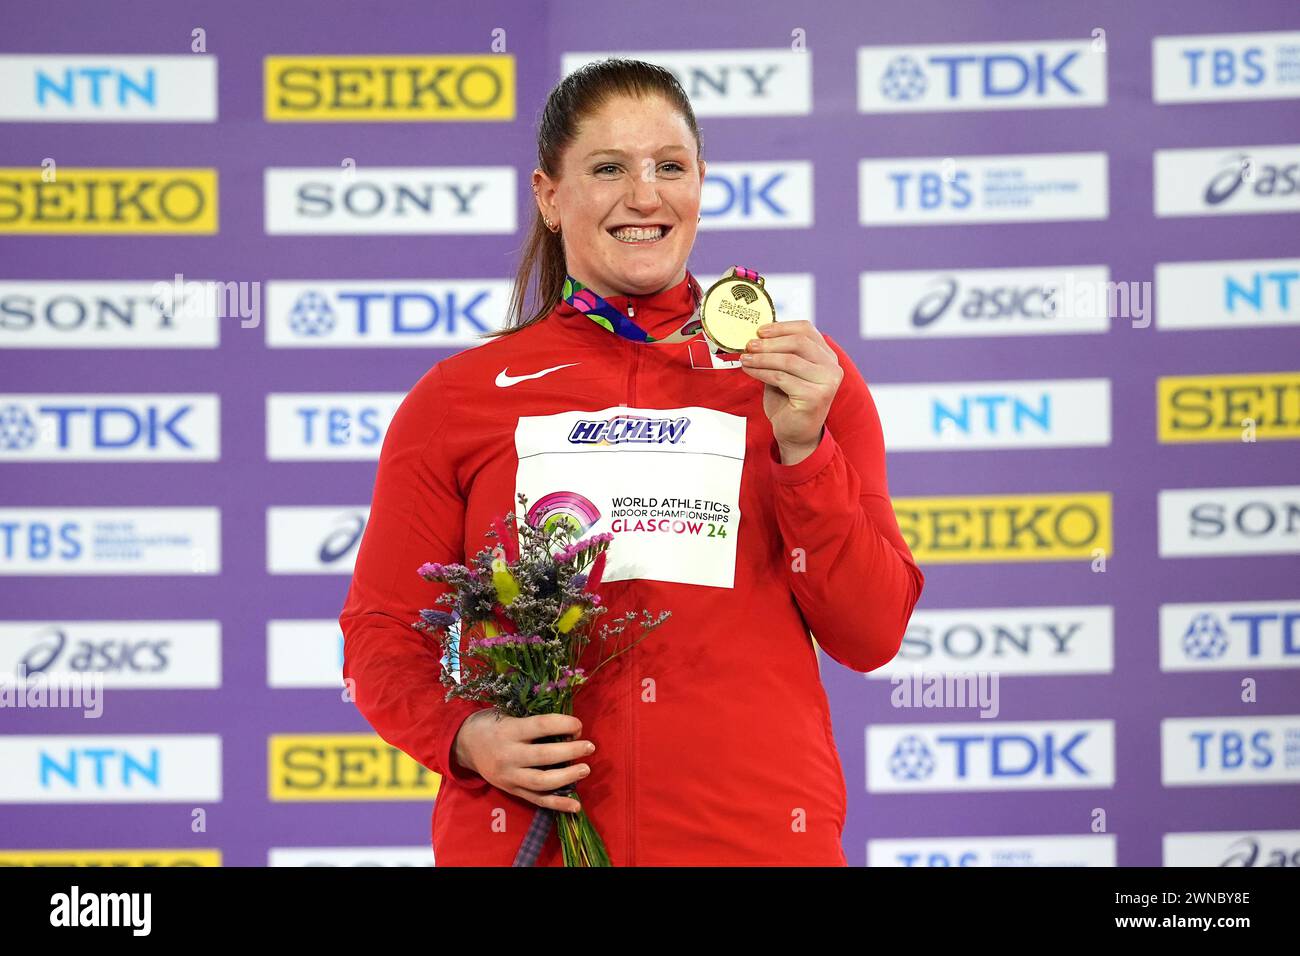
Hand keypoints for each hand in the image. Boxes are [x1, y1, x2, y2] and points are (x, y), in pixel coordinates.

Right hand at [453, 710, 593, 813]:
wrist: (465, 744)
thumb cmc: (492, 724)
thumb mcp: (508, 714)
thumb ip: (533, 720)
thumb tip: (568, 726)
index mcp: (509, 730)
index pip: (542, 725)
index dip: (565, 724)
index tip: (578, 725)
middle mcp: (509, 755)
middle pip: (545, 755)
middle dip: (572, 751)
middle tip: (590, 746)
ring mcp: (510, 776)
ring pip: (542, 781)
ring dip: (568, 777)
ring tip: (585, 769)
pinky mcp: (512, 790)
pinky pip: (537, 800)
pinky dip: (558, 804)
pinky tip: (576, 806)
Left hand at [738, 320, 842, 461]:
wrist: (796, 434)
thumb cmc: (789, 401)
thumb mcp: (785, 371)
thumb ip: (779, 353)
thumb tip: (756, 336)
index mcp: (826, 356)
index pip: (806, 330)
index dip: (781, 327)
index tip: (760, 330)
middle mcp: (832, 367)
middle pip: (798, 342)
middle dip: (769, 342)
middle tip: (749, 344)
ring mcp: (827, 382)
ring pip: (789, 360)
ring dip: (762, 357)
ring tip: (746, 358)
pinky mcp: (815, 396)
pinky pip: (782, 377)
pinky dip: (762, 372)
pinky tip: (750, 371)